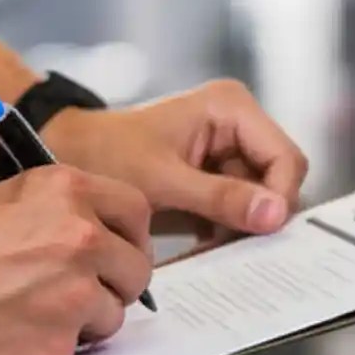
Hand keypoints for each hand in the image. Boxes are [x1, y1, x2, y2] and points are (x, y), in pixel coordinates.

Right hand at [0, 165, 152, 354]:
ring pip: (113, 315)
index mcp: (64, 191)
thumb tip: (97, 234)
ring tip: (28, 315)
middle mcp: (80, 236)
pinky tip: (13, 338)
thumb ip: (57, 214)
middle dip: (112, 283)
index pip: (137, 211)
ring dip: (84, 321)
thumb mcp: (0, 204)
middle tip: (75, 293)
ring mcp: (73, 294)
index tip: (116, 251)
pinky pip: (81, 353)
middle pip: (136, 268)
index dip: (127, 237)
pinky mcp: (58, 348)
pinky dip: (54, 351)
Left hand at [41, 79, 307, 244]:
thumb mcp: (163, 180)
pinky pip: (238, 211)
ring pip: (260, 201)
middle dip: (258, 215)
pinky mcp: (215, 179)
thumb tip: (275, 215)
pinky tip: (201, 245)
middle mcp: (238, 126)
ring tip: (208, 245)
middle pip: (278, 181)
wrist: (68, 158)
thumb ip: (221, 197)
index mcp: (231, 108)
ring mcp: (228, 153)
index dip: (280, 197)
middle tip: (230, 244)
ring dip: (240, 228)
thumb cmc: (106, 155)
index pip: (286, 158)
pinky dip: (225, 232)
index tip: (260, 232)